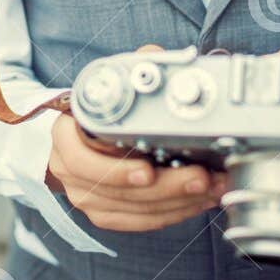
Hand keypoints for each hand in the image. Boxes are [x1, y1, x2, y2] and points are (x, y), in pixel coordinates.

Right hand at [46, 43, 225, 231]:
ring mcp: (88, 198)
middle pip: (119, 192)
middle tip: (202, 177)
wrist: (73, 139)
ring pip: (135, 211)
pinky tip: (199, 202)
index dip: (115, 170)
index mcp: (66, 138)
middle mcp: (71, 173)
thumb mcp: (105, 84)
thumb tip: (153, 57)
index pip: (81, 161)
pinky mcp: (106, 215)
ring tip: (213, 187)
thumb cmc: (93, 111)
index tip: (147, 169)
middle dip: (166, 187)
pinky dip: (174, 213)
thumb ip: (129, 69)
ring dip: (179, 202)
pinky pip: (142, 222)